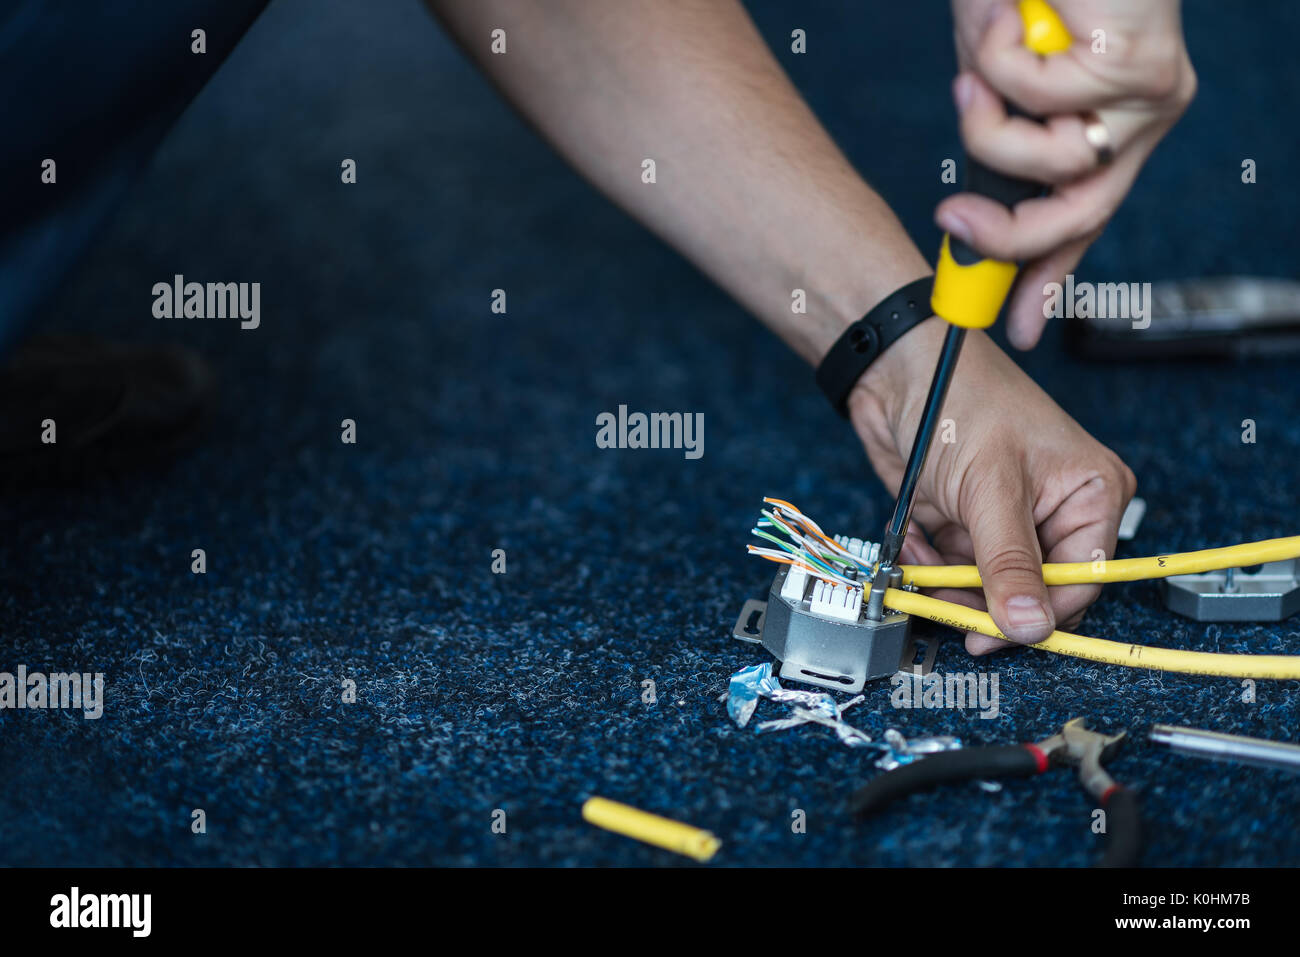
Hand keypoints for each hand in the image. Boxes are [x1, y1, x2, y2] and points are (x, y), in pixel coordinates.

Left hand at [848, 317, 1135, 653]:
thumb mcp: (990, 488)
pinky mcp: (968, 521)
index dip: (1036, 615)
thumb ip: (1009, 562)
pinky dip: (928, 558)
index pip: (1080, 582)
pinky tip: (913, 531)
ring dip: (945, 577)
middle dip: (980, 595)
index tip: (991, 634)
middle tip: (941, 596)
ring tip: (920, 549)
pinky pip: (953, 567)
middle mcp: (1057, 510)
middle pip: (1031, 589)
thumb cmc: (961, 398)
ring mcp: (1009, 518)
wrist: (897, 371)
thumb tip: (1030, 626)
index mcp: (1092, 494)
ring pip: (985, 584)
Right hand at [940, 0, 1195, 349]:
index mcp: (1108, 132)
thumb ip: (993, 133)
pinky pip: (1039, 101)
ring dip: (986, 113)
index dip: (1046, 279)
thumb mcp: (994, 79)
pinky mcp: (1143, 70)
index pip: (1081, 222)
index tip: (1015, 328)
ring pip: (1048, 162)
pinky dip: (997, 60)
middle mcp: (1138, 126)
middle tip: (951, 216)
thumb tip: (969, 210)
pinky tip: (1009, 18)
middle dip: (1002, 231)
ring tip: (978, 57)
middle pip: (1076, 219)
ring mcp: (1149, 102)